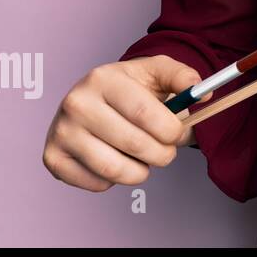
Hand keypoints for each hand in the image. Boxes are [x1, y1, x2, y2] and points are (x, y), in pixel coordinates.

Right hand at [42, 56, 210, 191]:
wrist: (95, 97)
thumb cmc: (131, 87)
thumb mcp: (157, 72)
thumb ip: (183, 77)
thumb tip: (204, 93)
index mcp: (103, 79)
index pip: (144, 113)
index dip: (171, 131)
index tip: (181, 134)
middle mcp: (75, 104)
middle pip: (133, 144)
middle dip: (162, 154)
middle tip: (167, 150)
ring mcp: (61, 132)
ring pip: (115, 170)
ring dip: (141, 171)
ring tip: (145, 157)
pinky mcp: (52, 158)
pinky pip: (97, 184)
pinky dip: (116, 180)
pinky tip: (117, 159)